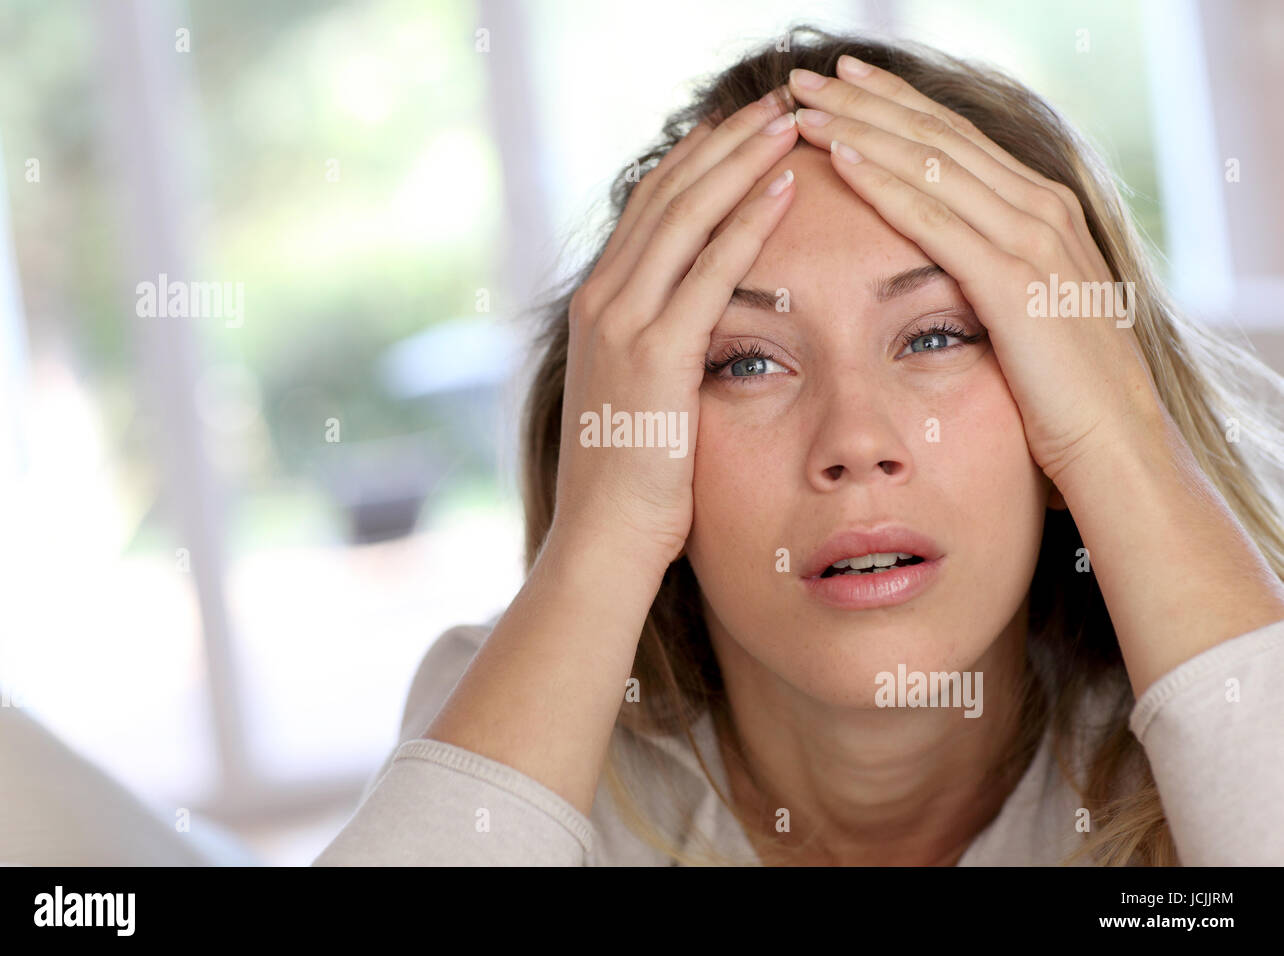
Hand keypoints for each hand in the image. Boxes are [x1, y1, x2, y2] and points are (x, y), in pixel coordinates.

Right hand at [550, 89, 799, 568]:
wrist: (602, 540)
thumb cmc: (632, 480)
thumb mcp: (640, 396)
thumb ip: (661, 346)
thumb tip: (700, 323)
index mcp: (600, 304)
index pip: (652, 208)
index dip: (700, 161)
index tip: (746, 128)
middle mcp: (602, 300)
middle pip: (669, 194)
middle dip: (727, 142)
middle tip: (779, 102)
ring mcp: (621, 324)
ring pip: (686, 217)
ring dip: (742, 163)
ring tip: (791, 122)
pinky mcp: (653, 354)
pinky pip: (708, 272)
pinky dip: (747, 224)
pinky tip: (784, 188)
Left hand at [786, 58, 1164, 486]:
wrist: (1120, 451)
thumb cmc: (1068, 396)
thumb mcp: (1033, 313)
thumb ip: (998, 273)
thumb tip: (952, 260)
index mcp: (1045, 212)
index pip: (958, 141)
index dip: (897, 106)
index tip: (842, 84)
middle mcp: (1043, 211)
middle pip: (939, 136)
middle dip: (868, 100)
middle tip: (805, 75)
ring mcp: (1034, 243)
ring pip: (933, 164)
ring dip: (863, 127)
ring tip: (805, 104)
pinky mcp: (1016, 285)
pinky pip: (937, 221)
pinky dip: (887, 184)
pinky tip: (840, 158)